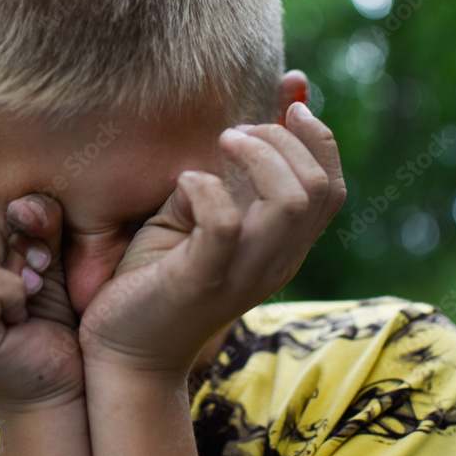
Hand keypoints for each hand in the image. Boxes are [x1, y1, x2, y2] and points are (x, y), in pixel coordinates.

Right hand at [0, 195, 81, 413]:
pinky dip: (15, 293)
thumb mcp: (40, 250)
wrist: (59, 380)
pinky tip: (16, 319)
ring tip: (17, 303)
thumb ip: (36, 217)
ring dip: (13, 273)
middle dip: (8, 247)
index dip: (7, 229)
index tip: (18, 265)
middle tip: (19, 286)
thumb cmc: (45, 312)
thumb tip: (23, 204)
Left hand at [78, 102, 345, 377]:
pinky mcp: (200, 281)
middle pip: (320, 187)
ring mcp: (242, 274)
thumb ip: (223, 181)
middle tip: (234, 134)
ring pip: (291, 203)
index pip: (330, 188)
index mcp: (281, 245)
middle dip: (283, 139)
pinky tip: (184, 183)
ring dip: (258, 156)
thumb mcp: (197, 216)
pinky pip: (225, 226)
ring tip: (222, 143)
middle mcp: (274, 261)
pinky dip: (208, 190)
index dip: (318, 136)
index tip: (286, 102)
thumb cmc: (155, 278)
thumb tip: (237, 127)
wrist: (125, 353)